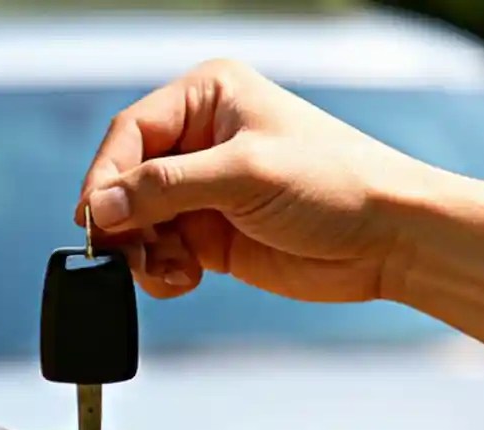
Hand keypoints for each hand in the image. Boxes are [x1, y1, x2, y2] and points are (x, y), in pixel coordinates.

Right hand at [75, 59, 443, 302]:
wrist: (389, 239)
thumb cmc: (336, 184)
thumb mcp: (245, 174)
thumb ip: (166, 187)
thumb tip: (100, 205)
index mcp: (209, 97)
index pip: (131, 133)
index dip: (106, 177)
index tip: (93, 221)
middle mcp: (201, 139)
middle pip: (126, 180)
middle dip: (123, 222)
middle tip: (127, 255)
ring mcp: (205, 190)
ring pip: (138, 222)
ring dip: (142, 253)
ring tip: (169, 272)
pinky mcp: (213, 235)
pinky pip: (162, 253)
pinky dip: (161, 271)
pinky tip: (185, 279)